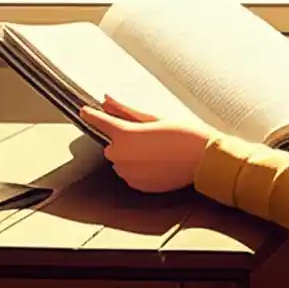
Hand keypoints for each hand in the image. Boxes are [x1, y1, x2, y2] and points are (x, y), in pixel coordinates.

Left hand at [78, 95, 216, 193]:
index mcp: (125, 135)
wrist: (204, 160)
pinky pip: (131, 174)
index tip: (84, 110)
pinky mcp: (138, 186)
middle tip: (149, 134)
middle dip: (125, 138)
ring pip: (121, 160)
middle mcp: (122, 156)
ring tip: (158, 149)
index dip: (91, 115)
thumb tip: (107, 101)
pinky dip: (139, 167)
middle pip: (113, 144)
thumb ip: (125, 110)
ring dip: (132, 154)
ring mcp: (128, 174)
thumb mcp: (154, 117)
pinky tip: (158, 161)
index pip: (101, 122)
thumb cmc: (183, 134)